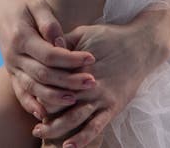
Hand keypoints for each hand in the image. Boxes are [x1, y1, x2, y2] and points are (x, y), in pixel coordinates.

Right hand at [0, 0, 97, 121]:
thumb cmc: (23, 3)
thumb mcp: (37, 4)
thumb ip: (49, 23)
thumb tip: (61, 44)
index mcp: (21, 37)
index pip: (49, 55)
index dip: (71, 59)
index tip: (91, 58)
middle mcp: (14, 56)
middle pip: (44, 74)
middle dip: (69, 81)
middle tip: (91, 82)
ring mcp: (11, 66)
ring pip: (33, 87)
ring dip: (54, 97)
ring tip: (76, 99)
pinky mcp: (11, 73)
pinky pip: (20, 93)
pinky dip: (31, 105)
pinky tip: (44, 115)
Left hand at [30, 14, 169, 147]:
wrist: (141, 45)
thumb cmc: (111, 36)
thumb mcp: (86, 32)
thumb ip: (65, 41)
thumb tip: (46, 44)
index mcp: (78, 65)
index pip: (52, 79)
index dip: (38, 86)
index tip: (28, 91)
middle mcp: (88, 83)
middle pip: (58, 100)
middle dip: (42, 109)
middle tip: (30, 115)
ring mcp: (101, 97)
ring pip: (73, 117)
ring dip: (55, 127)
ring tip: (39, 133)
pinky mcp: (113, 107)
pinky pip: (96, 127)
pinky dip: (82, 138)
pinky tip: (69, 146)